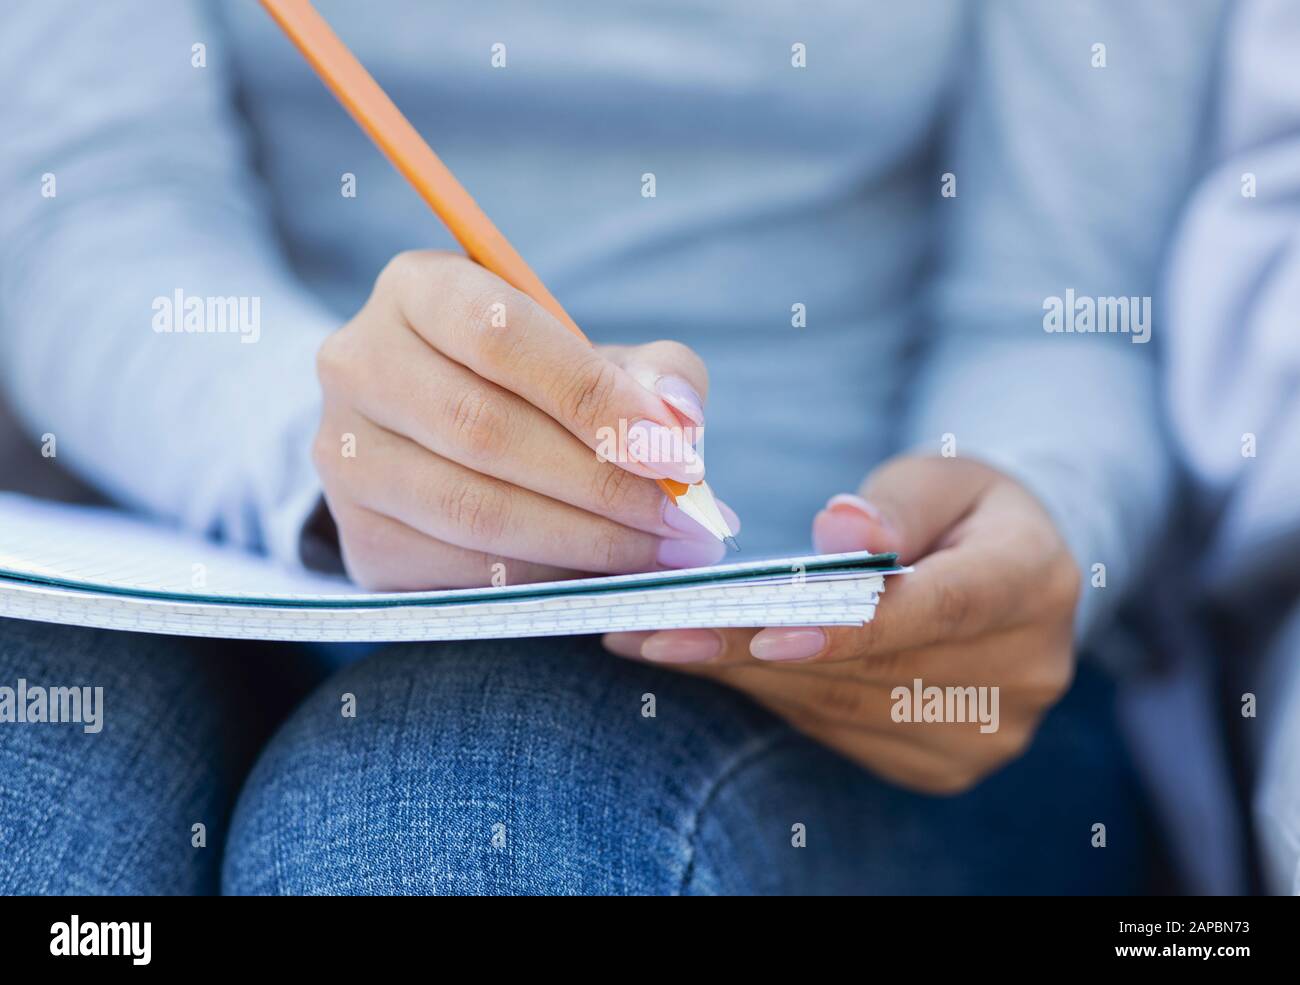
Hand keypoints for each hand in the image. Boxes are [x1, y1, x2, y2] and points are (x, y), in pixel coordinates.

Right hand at [313, 250, 736, 588]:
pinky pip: (459, 571)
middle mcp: (359, 364)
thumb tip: (679, 421)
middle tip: (684, 521)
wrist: (447, 446)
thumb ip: (653, 375)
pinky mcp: (359, 538)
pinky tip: (604, 578)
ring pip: (472, 510)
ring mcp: (345, 457)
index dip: (593, 398)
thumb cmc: (539, 390)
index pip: (501, 335)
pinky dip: (545, 582)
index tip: (673, 454)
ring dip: (583, 542)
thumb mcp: (597, 358)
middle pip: (484, 430)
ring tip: (661, 555)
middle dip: (602, 485)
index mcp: (418, 290)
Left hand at [604, 456, 1078, 792]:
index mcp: (1035, 582)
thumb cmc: (960, 510)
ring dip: (743, 676)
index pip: (939, 610)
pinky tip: (712, 664)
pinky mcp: (944, 764)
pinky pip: (838, 731)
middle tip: (655, 626)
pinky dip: (772, 696)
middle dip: (750, 648)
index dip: (849, 626)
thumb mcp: (938, 476)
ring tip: (659, 641)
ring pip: (842, 708)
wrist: (1011, 574)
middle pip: (871, 669)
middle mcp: (1024, 672)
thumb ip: (894, 504)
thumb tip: (842, 532)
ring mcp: (988, 732)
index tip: (762, 630)